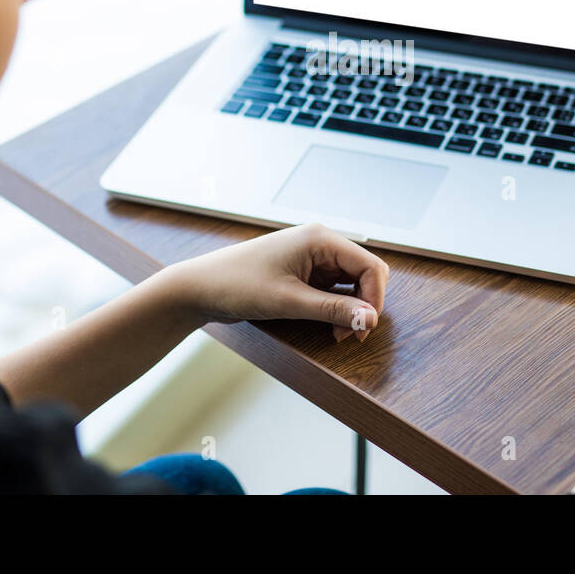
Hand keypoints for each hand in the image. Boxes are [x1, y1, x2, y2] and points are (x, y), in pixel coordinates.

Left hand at [164, 223, 388, 342]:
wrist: (200, 288)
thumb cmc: (237, 285)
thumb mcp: (289, 301)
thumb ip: (333, 310)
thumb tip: (371, 320)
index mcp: (320, 238)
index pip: (371, 266)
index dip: (375, 299)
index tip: (364, 330)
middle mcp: (320, 243)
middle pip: (365, 273)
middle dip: (365, 304)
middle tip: (348, 334)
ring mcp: (312, 257)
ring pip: (351, 283)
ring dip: (350, 309)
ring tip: (334, 333)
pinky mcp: (303, 272)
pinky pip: (334, 288)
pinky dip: (336, 308)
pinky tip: (325, 324)